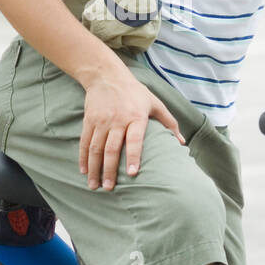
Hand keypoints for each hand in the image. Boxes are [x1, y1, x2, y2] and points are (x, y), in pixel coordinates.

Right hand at [79, 67, 185, 188]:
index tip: (132, 174)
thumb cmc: (135, 92)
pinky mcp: (89, 120)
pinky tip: (84, 171)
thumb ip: (169, 123)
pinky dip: (83, 157)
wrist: (107, 75)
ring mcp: (101, 120)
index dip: (133, 157)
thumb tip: (181, 143)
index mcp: (136, 117)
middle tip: (109, 188)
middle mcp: (117, 120)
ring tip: (94, 186)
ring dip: (94, 169)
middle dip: (109, 170)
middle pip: (111, 149)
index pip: (134, 140)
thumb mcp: (155, 103)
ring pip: (95, 148)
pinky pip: (85, 142)